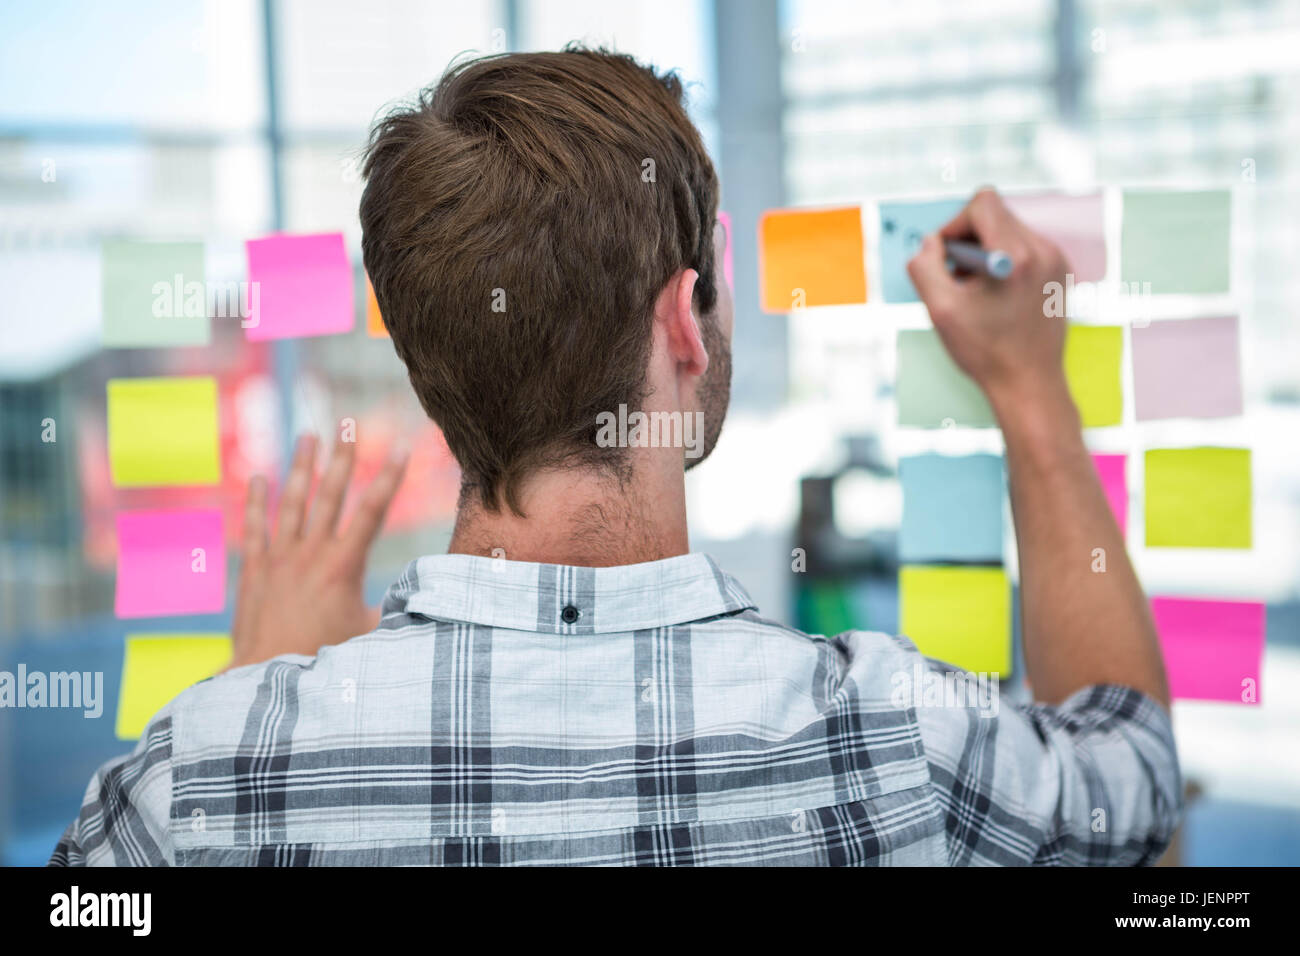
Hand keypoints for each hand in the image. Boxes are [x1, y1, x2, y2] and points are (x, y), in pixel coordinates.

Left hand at [229, 432, 409, 669]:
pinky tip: (260, 478)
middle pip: (331, 495)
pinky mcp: (255, 571)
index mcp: (344, 566)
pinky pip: (255, 528)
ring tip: (308, 436)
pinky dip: (256, 501)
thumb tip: (425, 593)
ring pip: (292, 503)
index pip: (372, 511)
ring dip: (302, 467)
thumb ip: (394, 607)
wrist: (268, 676)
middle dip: (342, 458)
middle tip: (348, 426)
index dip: (389, 478)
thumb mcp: (369, 632)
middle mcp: (311, 554)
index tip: (401, 449)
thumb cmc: (325, 659)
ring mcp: (279, 559)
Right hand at [906, 187, 1071, 412]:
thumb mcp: (940, 310)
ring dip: (984, 252)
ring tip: (976, 292)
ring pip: (1009, 230)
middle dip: (968, 240)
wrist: (1029, 385)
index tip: (945, 257)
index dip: (955, 224)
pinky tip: (995, 297)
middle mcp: (1043, 251)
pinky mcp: (1060, 272)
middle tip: (958, 279)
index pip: (983, 203)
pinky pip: (1024, 248)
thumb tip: (929, 242)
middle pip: (996, 214)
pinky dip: (1002, 263)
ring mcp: (1056, 260)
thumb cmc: (985, 351)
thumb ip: (924, 267)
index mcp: (1016, 255)